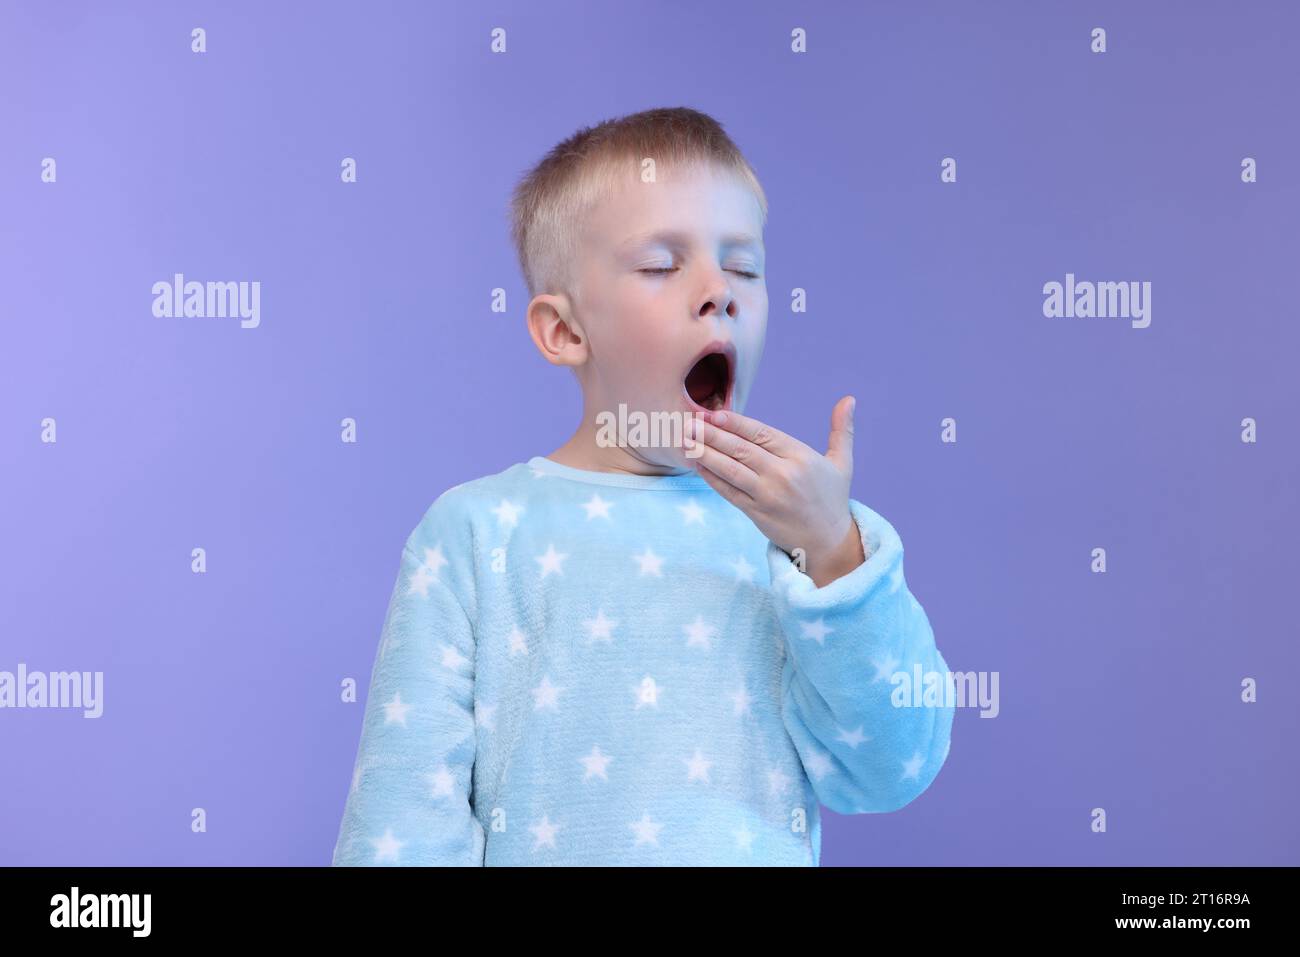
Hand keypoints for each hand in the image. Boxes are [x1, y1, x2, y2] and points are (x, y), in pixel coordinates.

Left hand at [686, 396, 865, 587]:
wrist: (829, 543)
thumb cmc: (833, 499)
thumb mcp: (842, 463)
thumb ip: (841, 430)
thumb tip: (848, 399)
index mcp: (801, 457)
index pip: (762, 434)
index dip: (736, 423)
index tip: (714, 413)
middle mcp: (783, 475)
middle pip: (741, 449)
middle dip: (712, 434)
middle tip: (690, 422)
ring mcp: (767, 496)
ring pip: (730, 469)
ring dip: (705, 453)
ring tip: (686, 440)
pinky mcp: (756, 513)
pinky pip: (728, 491)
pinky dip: (711, 477)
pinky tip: (697, 464)